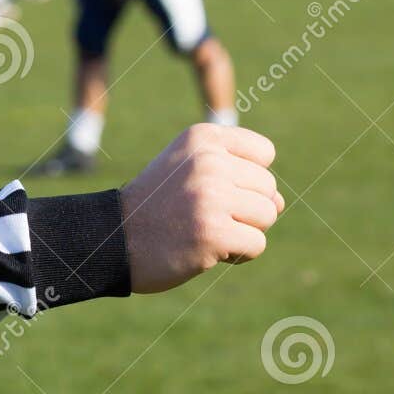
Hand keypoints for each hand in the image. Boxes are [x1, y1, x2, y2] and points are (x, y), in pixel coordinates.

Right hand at [120, 124, 282, 293]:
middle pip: (268, 188)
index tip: (209, 188)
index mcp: (202, 138)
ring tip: (207, 232)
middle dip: (245, 209)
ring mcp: (211, 197)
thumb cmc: (156, 207)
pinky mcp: (213, 233)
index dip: (245, 178)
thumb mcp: (188, 169)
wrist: (112, 239)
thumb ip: (240, 175)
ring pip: (267, 215)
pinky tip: (208, 252)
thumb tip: (281, 203)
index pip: (264, 154)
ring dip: (244, 231)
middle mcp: (208, 161)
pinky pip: (257, 245)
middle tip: (203, 216)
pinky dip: (239, 255)